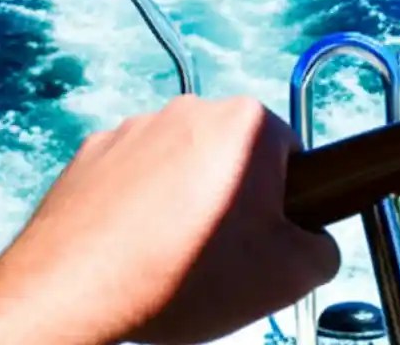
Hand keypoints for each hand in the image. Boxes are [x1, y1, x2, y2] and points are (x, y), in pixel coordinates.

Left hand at [0, 95, 339, 344]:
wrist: (75, 291)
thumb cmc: (180, 274)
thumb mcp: (290, 275)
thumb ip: (324, 248)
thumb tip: (313, 243)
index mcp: (247, 123)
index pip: (291, 158)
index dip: (284, 207)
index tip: (263, 241)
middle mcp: (191, 109)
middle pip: (235, 157)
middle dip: (234, 202)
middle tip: (222, 256)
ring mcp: (136, 127)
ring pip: (184, 166)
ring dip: (186, 204)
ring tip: (172, 258)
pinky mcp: (94, 152)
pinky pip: (135, 178)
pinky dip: (139, 209)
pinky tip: (136, 250)